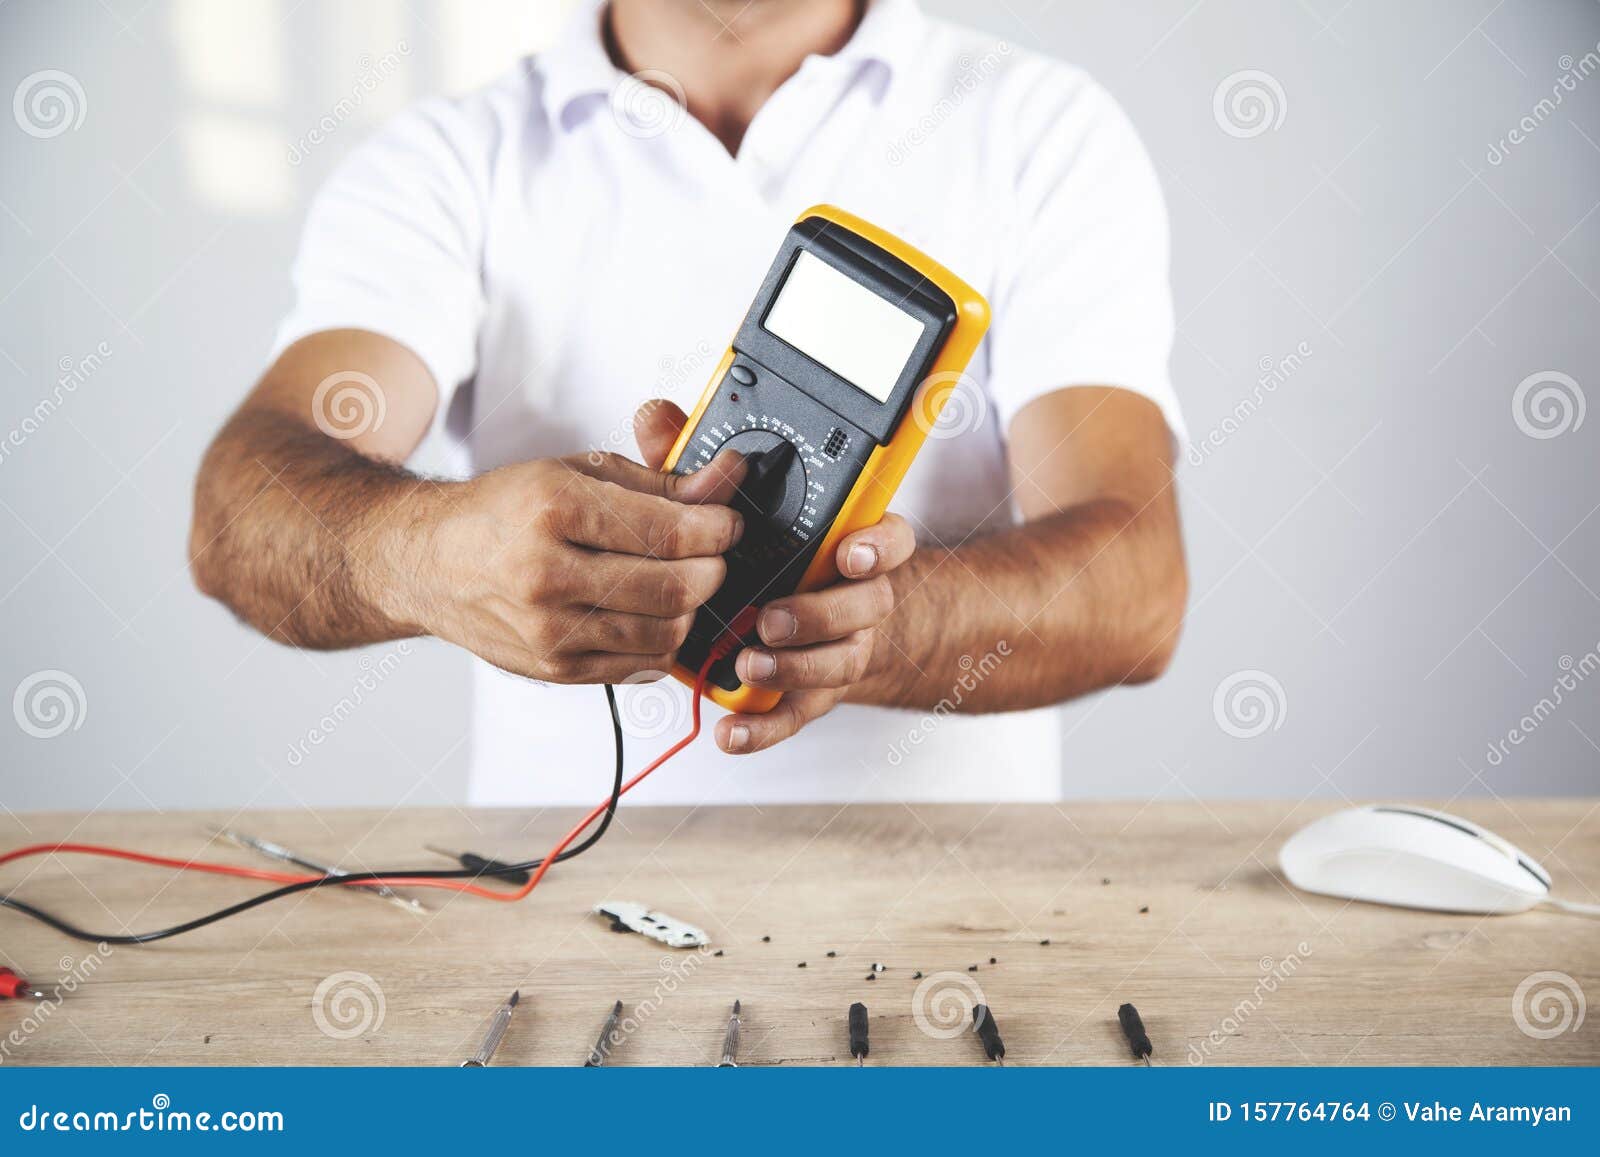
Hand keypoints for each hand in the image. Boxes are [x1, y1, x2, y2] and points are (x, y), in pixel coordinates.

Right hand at [401, 451, 744, 683]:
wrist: (430, 563)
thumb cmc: (505, 512)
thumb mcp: (578, 472)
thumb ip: (660, 481)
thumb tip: (727, 479)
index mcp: (554, 510)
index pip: (669, 531)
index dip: (718, 528)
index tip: (727, 523)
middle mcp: (547, 574)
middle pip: (676, 588)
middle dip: (713, 570)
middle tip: (712, 554)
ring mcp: (550, 630)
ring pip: (667, 632)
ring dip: (691, 607)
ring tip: (680, 580)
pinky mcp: (556, 668)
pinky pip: (644, 664)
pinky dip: (664, 639)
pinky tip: (650, 611)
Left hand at [633, 400, 915, 753]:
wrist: (810, 614)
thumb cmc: (769, 547)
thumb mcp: (740, 499)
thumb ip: (699, 462)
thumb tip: (654, 418)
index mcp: (850, 539)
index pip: (890, 536)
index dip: (878, 546)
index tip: (850, 552)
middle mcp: (858, 592)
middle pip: (868, 604)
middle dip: (822, 614)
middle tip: (772, 618)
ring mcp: (843, 643)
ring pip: (840, 660)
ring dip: (795, 667)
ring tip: (748, 665)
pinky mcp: (815, 689)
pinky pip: (799, 713)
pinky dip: (766, 727)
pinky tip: (731, 732)